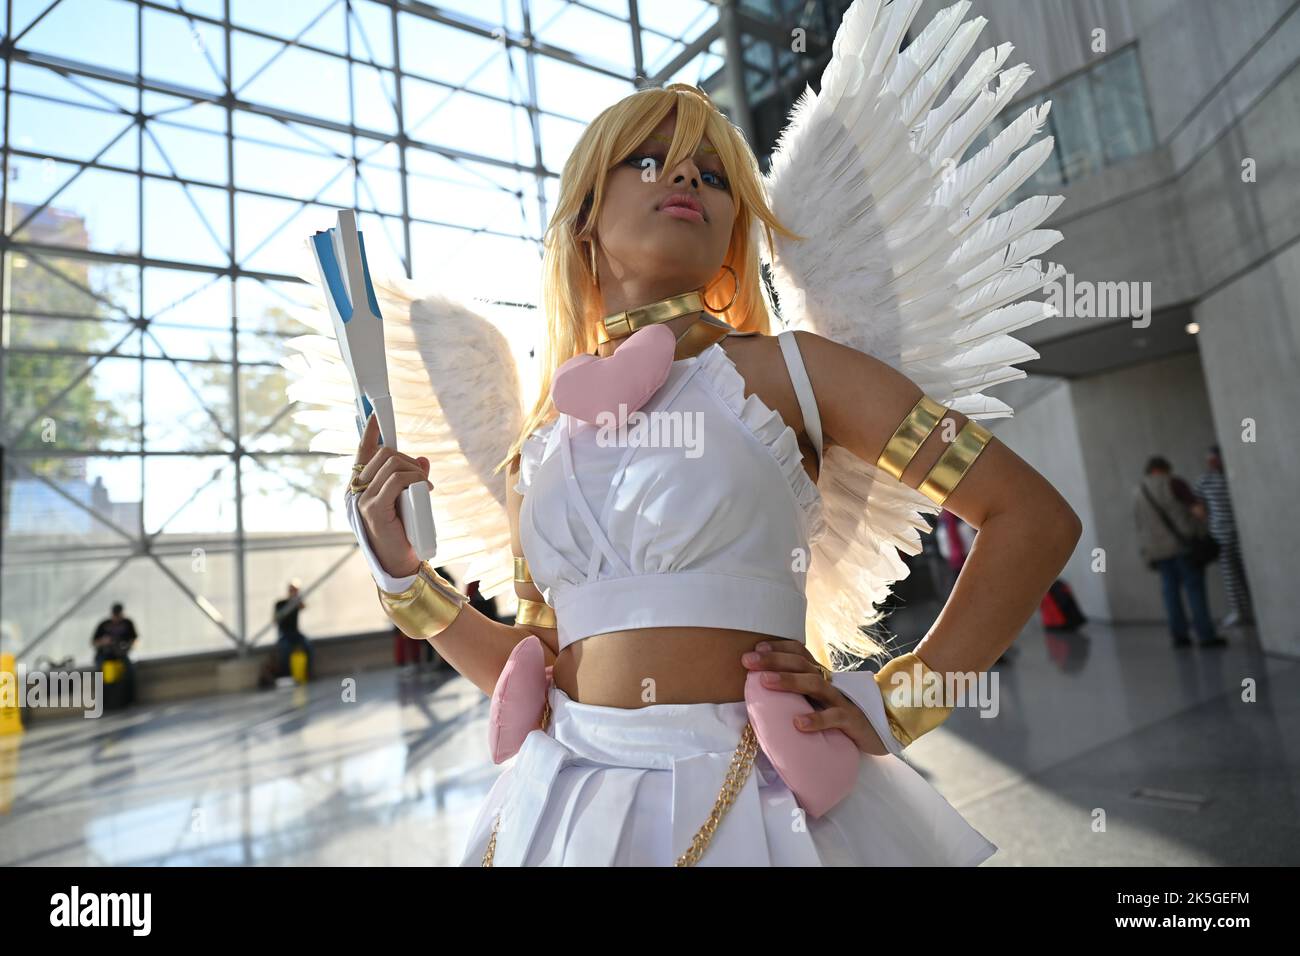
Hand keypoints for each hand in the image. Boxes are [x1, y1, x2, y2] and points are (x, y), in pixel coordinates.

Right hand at [353, 412, 432, 578]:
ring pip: (392, 464)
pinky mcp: (373, 509)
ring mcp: (362, 499)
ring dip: (415, 471)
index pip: (362, 452)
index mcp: (360, 487)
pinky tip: (424, 490)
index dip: (370, 432)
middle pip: (384, 453)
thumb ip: (412, 479)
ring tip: (425, 488)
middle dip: (408, 459)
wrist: (401, 564)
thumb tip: (423, 459)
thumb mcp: (409, 500)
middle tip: (422, 477)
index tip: (376, 414)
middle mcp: (356, 491)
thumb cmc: (404, 532)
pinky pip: (397, 480)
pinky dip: (414, 480)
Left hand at [741, 639, 890, 756]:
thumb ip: (797, 693)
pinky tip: (798, 724)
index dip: (778, 647)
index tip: (755, 648)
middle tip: (748, 660)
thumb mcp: (817, 700)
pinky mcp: (850, 720)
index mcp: (820, 675)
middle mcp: (829, 682)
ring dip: (789, 681)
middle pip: (801, 664)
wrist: (880, 730)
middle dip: (773, 660)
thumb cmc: (839, 715)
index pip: (799, 652)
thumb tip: (760, 690)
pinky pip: (833, 717)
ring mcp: (840, 699)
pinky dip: (815, 719)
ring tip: (765, 681)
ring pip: (815, 684)